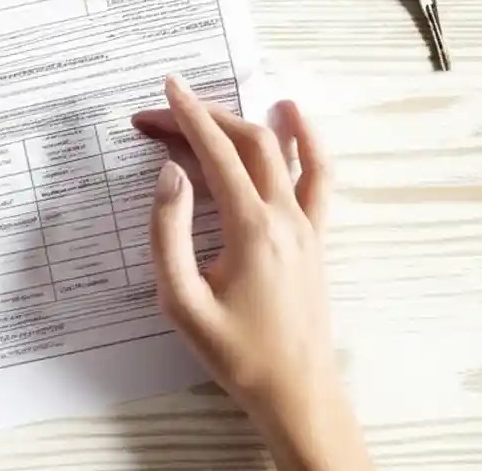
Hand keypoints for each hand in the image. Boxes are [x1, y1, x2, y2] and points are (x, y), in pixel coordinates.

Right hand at [132, 75, 371, 470]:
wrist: (296, 391)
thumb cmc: (235, 353)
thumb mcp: (182, 301)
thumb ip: (168, 234)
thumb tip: (170, 174)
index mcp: (251, 230)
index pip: (217, 155)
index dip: (188, 118)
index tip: (166, 90)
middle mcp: (284, 218)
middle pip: (247, 144)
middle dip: (204, 118)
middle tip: (163, 111)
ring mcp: (306, 226)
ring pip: (280, 152)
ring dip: (246, 120)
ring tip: (216, 103)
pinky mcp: (315, 238)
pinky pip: (317, 176)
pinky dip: (306, 141)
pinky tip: (294, 117)